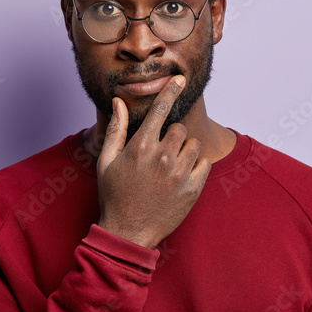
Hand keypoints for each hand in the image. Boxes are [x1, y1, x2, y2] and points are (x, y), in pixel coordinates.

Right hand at [96, 75, 210, 248]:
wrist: (128, 233)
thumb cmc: (114, 196)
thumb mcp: (106, 161)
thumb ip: (115, 129)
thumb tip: (119, 101)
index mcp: (140, 147)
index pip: (160, 109)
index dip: (170, 90)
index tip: (180, 78)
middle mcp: (162, 157)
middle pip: (179, 128)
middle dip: (172, 137)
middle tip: (160, 155)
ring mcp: (179, 174)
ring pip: (193, 144)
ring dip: (185, 151)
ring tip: (170, 167)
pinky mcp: (193, 189)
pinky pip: (205, 163)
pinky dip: (196, 167)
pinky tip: (181, 178)